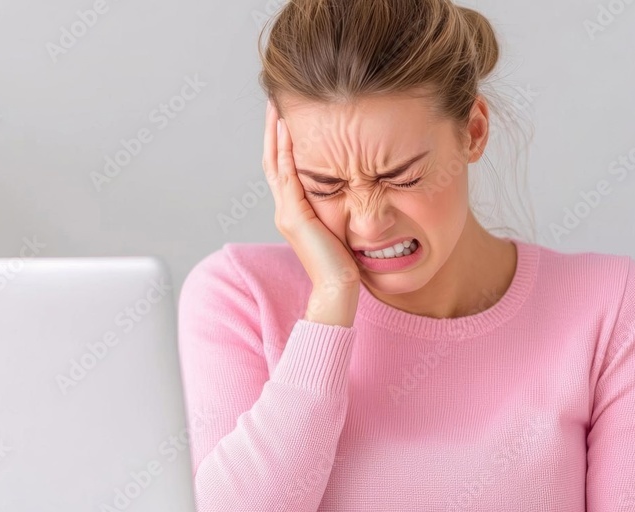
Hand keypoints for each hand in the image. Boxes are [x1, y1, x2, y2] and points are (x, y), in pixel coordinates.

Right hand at [263, 100, 359, 326]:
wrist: (337, 292)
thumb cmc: (346, 266)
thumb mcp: (343, 227)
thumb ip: (343, 206)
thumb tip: (359, 186)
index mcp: (296, 209)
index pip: (286, 165)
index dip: (286, 138)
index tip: (291, 110)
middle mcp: (286, 208)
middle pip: (275, 157)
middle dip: (277, 127)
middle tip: (278, 96)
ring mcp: (287, 211)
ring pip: (276, 161)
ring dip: (278, 131)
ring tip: (280, 103)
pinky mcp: (294, 216)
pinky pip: (287, 174)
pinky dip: (287, 149)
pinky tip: (291, 128)